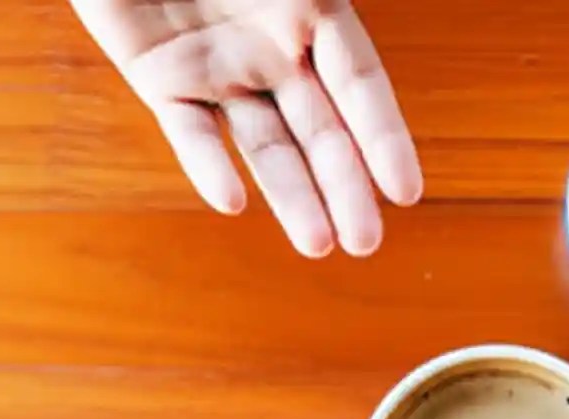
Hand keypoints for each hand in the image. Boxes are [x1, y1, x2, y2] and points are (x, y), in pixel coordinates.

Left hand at [70, 0, 422, 257]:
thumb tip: (333, 18)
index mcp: (310, 9)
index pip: (361, 86)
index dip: (384, 139)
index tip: (405, 192)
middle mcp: (274, 49)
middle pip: (322, 132)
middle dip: (346, 188)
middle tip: (365, 243)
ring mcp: (221, 69)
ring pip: (267, 146)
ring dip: (292, 196)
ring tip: (316, 244)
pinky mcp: (163, 79)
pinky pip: (191, 130)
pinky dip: (208, 165)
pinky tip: (231, 202)